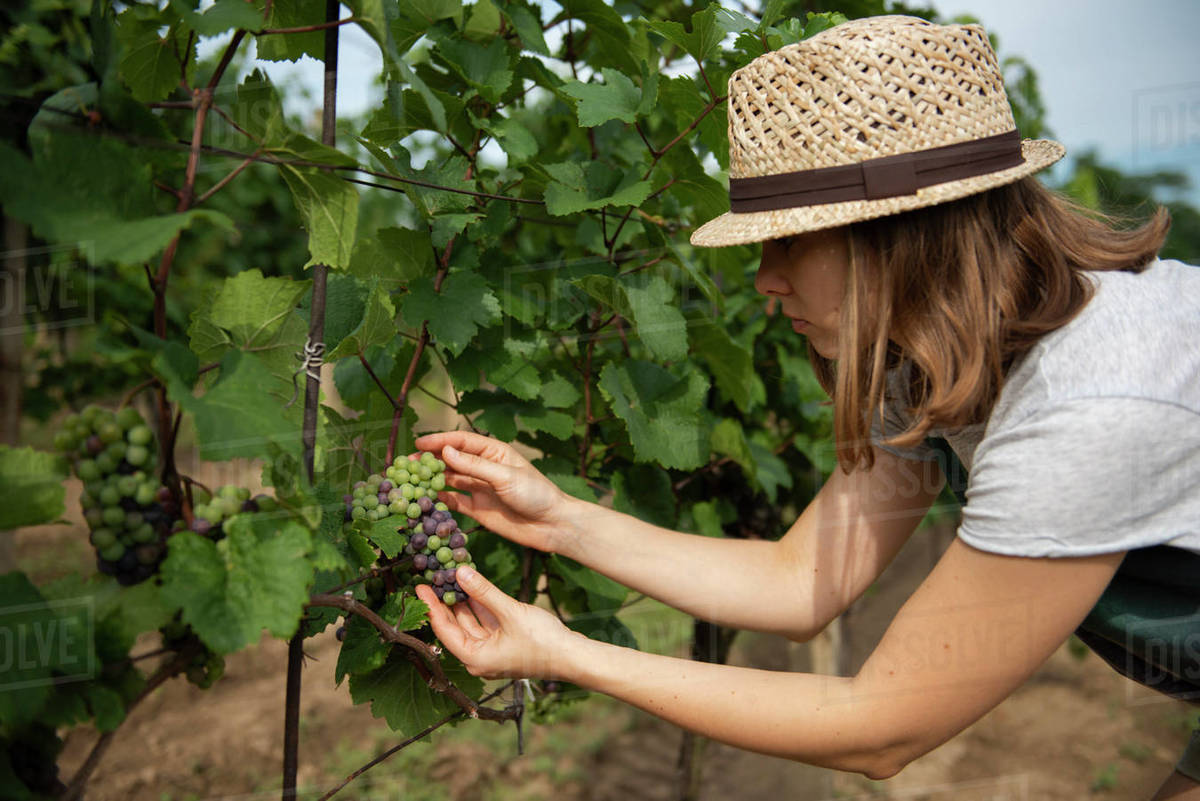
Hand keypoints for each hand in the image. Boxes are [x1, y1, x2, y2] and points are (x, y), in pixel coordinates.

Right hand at [414, 431, 578, 552]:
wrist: (552, 525)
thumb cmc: (536, 494)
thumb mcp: (505, 476)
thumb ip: (475, 466)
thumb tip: (446, 452)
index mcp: (494, 452)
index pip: (461, 441)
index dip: (439, 441)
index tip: (419, 443)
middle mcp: (484, 468)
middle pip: (452, 460)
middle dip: (430, 461)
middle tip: (406, 464)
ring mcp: (480, 488)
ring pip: (450, 480)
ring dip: (431, 480)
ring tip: (409, 482)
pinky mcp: (478, 509)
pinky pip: (454, 502)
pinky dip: (440, 500)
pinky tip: (424, 500)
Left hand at [417, 567, 578, 680]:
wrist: (573, 656)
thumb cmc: (543, 641)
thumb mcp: (510, 612)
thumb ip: (483, 592)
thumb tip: (459, 572)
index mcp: (475, 658)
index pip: (444, 630)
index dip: (431, 606)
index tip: (420, 586)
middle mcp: (479, 657)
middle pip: (454, 626)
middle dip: (444, 602)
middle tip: (431, 578)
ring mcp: (492, 650)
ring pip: (470, 623)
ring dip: (461, 602)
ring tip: (448, 577)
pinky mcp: (504, 643)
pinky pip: (484, 622)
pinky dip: (478, 606)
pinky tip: (471, 587)